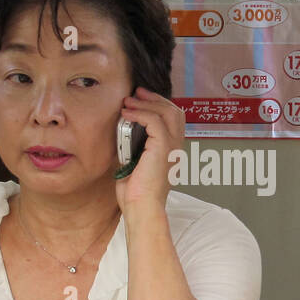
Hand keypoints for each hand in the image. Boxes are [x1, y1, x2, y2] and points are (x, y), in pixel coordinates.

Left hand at [115, 87, 184, 218]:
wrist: (141, 207)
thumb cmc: (136, 192)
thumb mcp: (134, 162)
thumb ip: (133, 145)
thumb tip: (123, 130)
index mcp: (173, 150)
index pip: (174, 119)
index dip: (159, 105)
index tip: (140, 99)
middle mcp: (177, 147)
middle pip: (175, 111)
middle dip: (155, 98)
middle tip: (136, 92)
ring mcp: (173, 147)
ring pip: (168, 112)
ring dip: (146, 102)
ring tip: (129, 101)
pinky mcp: (163, 148)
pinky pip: (154, 121)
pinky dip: (140, 113)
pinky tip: (126, 113)